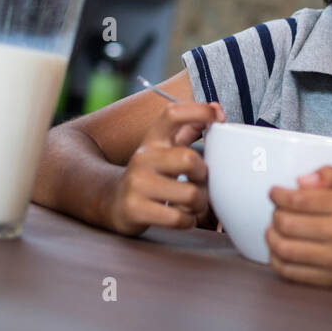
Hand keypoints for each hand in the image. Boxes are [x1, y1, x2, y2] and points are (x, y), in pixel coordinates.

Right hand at [105, 101, 223, 235]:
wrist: (112, 201)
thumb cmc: (150, 175)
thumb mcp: (163, 149)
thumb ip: (188, 130)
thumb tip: (216, 109)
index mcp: (153, 139)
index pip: (173, 113)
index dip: (199, 111)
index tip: (219, 118)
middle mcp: (143, 157)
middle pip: (189, 159)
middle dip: (203, 175)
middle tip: (200, 183)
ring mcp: (137, 183)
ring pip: (190, 193)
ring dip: (200, 204)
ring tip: (193, 205)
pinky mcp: (134, 209)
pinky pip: (178, 218)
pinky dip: (187, 221)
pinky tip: (182, 217)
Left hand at [266, 166, 331, 286]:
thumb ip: (329, 176)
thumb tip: (299, 181)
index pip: (300, 199)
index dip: (279, 195)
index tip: (275, 193)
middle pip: (288, 224)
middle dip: (275, 215)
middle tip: (277, 211)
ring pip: (285, 250)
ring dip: (271, 237)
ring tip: (274, 229)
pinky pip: (291, 273)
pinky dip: (277, 260)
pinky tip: (280, 249)